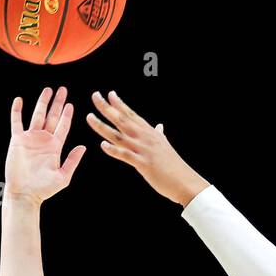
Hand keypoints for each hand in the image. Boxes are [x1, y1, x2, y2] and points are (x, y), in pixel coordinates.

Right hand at [4, 86, 85, 206]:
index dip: (67, 115)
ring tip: (48, 90)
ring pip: (37, 115)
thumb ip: (72, 161)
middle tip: (63, 89)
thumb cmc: (44, 189)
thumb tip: (83, 146)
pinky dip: (17, 111)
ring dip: (42, 102)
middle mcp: (44, 140)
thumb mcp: (63, 177)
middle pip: (52, 116)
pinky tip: (19, 100)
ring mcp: (30, 139)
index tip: (70, 104)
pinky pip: (16, 122)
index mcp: (55, 147)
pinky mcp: (17, 140)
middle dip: (57, 103)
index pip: (63, 126)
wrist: (25, 194)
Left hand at [86, 90, 208, 205]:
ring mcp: (144, 150)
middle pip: (122, 119)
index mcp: (150, 133)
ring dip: (103, 126)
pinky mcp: (143, 164)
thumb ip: (159, 135)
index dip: (120, 104)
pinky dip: (114, 150)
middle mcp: (145, 138)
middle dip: (107, 107)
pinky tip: (102, 145)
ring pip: (119, 135)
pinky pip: (126, 156)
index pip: (132, 115)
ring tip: (89, 117)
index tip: (109, 93)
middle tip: (95, 95)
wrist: (185, 181)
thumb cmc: (174, 166)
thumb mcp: (165, 146)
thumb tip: (160, 127)